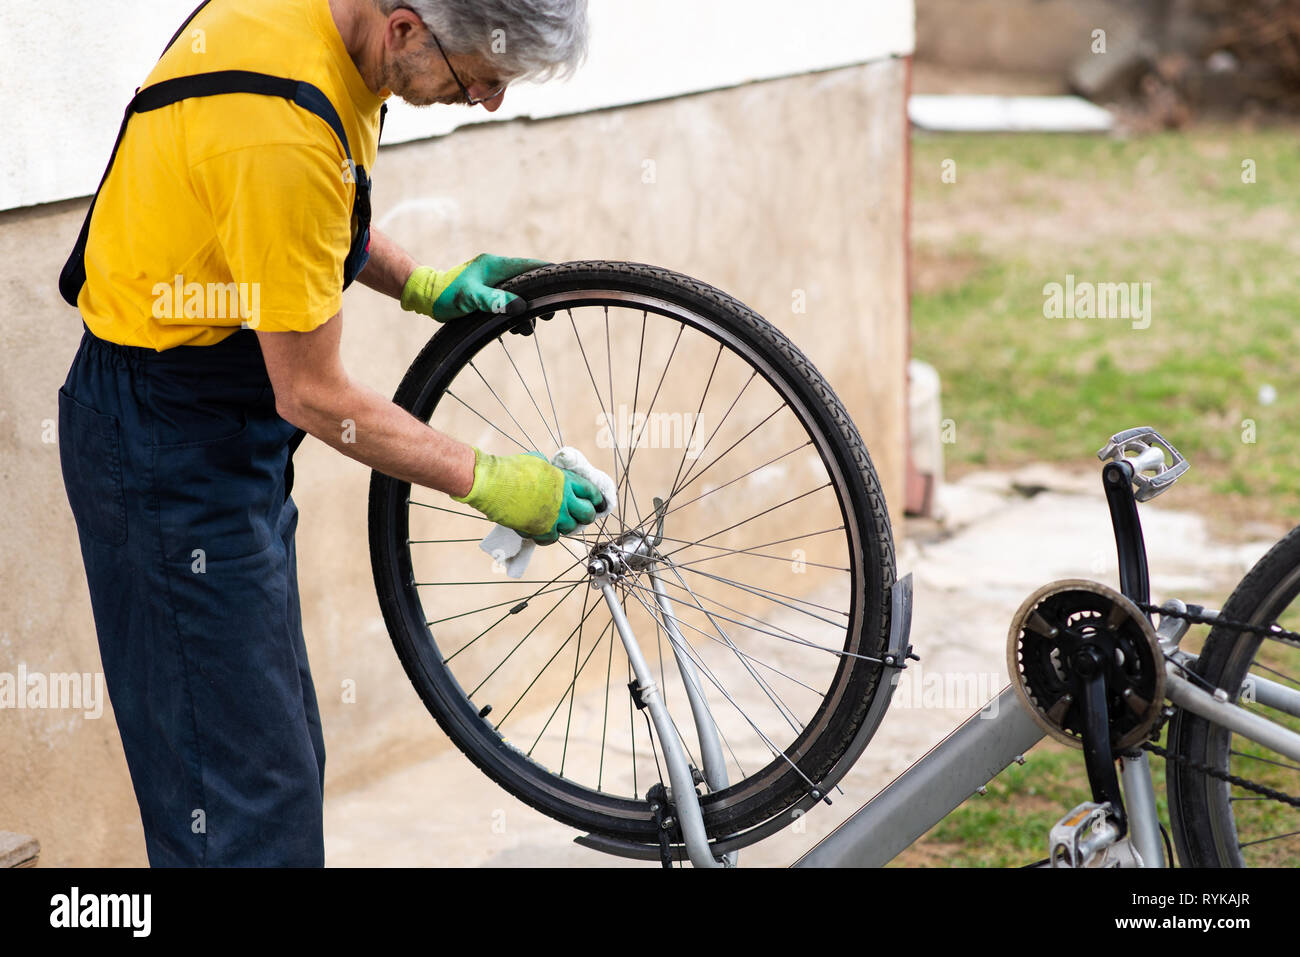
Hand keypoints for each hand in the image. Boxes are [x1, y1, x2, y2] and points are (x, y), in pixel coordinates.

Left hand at [400, 255, 548, 321]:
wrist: (427, 297)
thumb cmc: (445, 294)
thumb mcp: (470, 298)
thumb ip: (494, 301)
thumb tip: (520, 307)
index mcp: (496, 265)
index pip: (530, 266)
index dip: (548, 273)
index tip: (563, 283)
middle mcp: (497, 271)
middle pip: (528, 282)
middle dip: (538, 299)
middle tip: (547, 316)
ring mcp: (494, 282)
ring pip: (520, 295)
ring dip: (525, 312)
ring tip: (525, 329)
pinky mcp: (489, 293)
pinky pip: (509, 302)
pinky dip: (514, 314)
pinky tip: (513, 328)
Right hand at [452, 448, 603, 544]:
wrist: (492, 485)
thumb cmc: (512, 469)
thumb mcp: (538, 461)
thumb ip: (551, 471)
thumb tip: (553, 474)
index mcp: (566, 481)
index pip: (592, 492)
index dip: (596, 498)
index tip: (596, 502)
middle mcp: (564, 501)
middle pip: (587, 515)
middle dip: (585, 515)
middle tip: (579, 514)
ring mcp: (554, 518)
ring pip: (570, 528)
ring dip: (565, 525)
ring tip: (556, 520)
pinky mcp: (540, 531)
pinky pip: (552, 539)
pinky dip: (548, 535)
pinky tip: (542, 529)